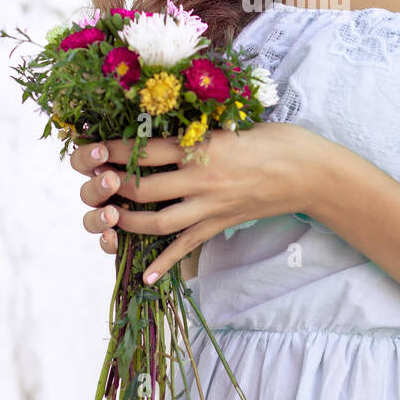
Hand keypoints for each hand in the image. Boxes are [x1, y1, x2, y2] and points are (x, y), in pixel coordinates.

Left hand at [70, 122, 324, 283]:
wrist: (309, 172)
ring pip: (159, 222)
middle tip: (91, 183)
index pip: (145, 150)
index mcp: (202, 146)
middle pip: (144, 188)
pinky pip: (188, 246)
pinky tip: (146, 276)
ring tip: (107, 218)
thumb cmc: (274, 138)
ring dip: (128, 223)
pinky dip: (166, 263)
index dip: (112, 151)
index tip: (90, 150)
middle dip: (111, 187)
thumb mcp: (232, 122)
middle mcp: (202, 179)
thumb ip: (196, 128)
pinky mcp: (221, 224)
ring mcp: (211, 206)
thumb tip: (160, 126)